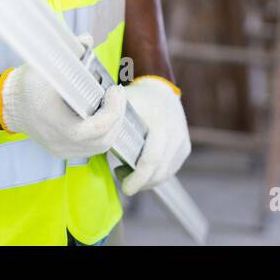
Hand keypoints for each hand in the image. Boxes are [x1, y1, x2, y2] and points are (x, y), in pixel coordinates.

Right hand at [0, 50, 127, 158]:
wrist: (10, 107)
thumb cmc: (27, 85)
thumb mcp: (44, 65)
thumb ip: (69, 53)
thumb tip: (87, 40)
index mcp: (55, 121)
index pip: (95, 128)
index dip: (113, 111)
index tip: (115, 89)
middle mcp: (59, 140)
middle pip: (103, 139)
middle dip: (117, 115)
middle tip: (118, 94)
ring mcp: (62, 149)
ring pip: (100, 146)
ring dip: (113, 125)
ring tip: (114, 104)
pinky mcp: (63, 151)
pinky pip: (92, 148)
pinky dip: (104, 133)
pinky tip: (104, 115)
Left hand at [117, 76, 190, 195]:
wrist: (159, 90)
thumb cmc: (135, 99)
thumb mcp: (121, 105)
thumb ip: (110, 121)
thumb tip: (95, 138)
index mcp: (158, 121)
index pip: (152, 158)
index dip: (139, 178)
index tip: (126, 188)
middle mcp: (174, 131)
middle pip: (160, 170)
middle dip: (141, 182)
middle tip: (124, 183)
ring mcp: (182, 140)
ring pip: (166, 172)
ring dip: (148, 180)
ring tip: (130, 173)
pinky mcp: (184, 147)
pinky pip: (170, 169)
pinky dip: (156, 175)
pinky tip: (142, 170)